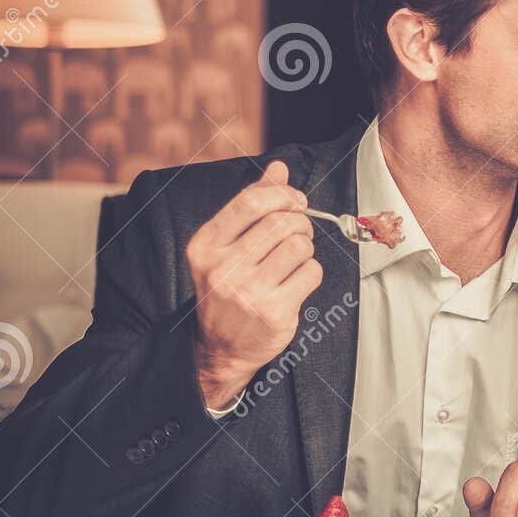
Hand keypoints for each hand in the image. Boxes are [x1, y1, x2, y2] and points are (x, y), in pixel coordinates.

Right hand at [185, 160, 321, 410]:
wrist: (221, 348)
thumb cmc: (228, 288)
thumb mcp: (227, 246)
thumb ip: (251, 205)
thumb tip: (278, 168)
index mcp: (205, 246)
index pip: (250, 202)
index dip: (282, 194)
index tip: (296, 200)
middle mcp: (223, 268)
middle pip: (282, 222)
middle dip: (300, 222)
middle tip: (299, 232)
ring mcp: (248, 292)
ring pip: (300, 246)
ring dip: (306, 248)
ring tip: (294, 258)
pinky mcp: (274, 312)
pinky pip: (311, 273)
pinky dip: (311, 272)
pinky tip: (296, 281)